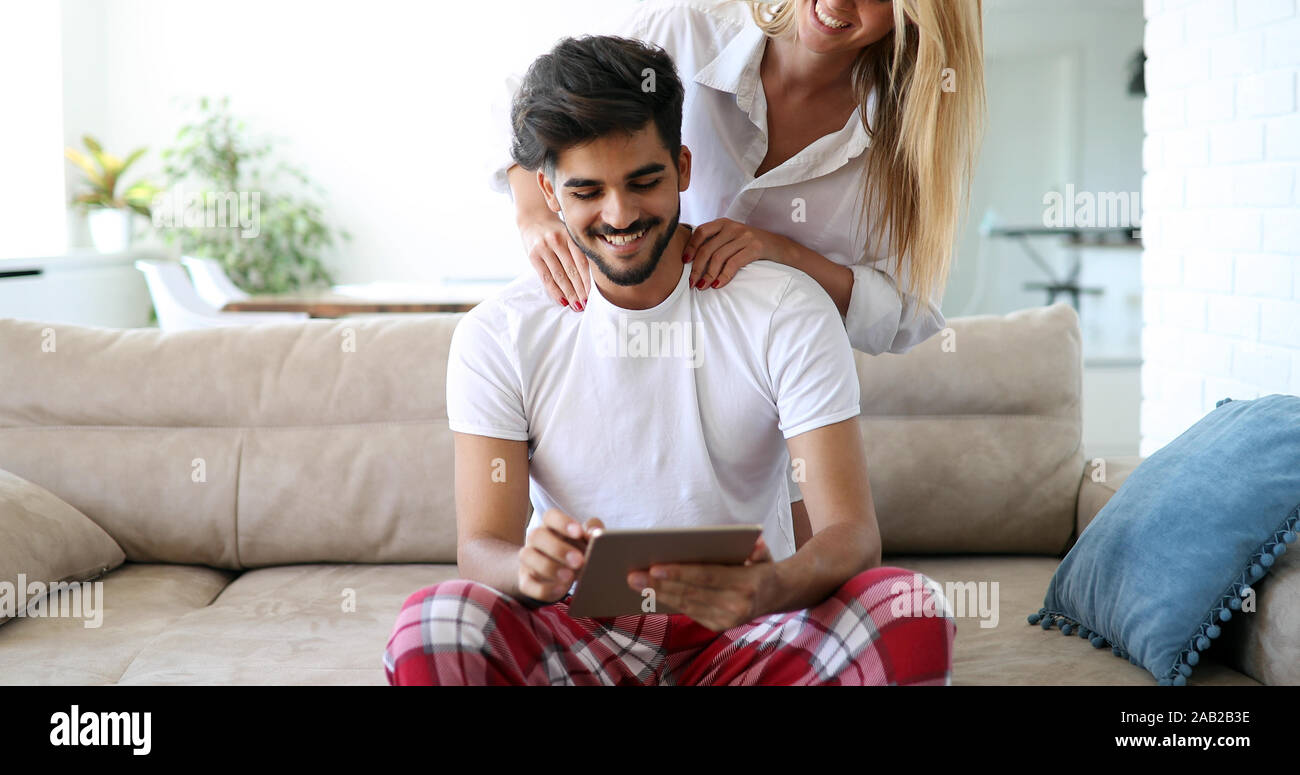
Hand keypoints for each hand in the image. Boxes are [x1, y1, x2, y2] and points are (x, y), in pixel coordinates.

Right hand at [516, 508, 604, 603]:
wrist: (559, 574)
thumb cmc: (576, 550)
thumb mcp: (587, 539)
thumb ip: (593, 531)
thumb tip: (595, 534)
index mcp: (551, 526)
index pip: (550, 516)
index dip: (563, 522)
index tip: (579, 532)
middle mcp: (536, 539)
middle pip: (536, 535)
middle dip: (558, 548)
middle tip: (579, 561)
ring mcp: (528, 560)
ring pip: (527, 556)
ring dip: (549, 567)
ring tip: (570, 577)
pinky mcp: (525, 580)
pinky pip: (527, 584)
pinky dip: (543, 588)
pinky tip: (561, 589)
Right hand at [519, 218, 591, 310]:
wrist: (533, 217)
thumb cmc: (556, 230)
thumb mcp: (569, 233)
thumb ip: (578, 250)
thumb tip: (591, 277)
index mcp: (570, 235)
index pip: (582, 262)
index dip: (588, 280)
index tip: (594, 295)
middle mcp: (557, 241)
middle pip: (571, 271)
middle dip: (580, 290)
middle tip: (587, 304)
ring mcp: (544, 248)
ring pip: (559, 276)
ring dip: (569, 293)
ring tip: (577, 305)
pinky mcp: (533, 256)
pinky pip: (546, 278)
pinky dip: (554, 291)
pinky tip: (562, 300)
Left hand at [627, 535, 776, 630]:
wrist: (775, 596)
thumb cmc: (761, 567)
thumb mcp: (764, 554)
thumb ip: (758, 549)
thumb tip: (755, 542)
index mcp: (746, 584)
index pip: (706, 576)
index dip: (680, 573)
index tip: (655, 567)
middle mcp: (736, 606)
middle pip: (690, 593)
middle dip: (659, 584)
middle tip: (633, 575)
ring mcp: (726, 619)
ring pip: (686, 604)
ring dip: (658, 594)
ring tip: (636, 583)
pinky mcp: (718, 626)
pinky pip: (689, 612)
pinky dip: (669, 602)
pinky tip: (651, 592)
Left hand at [684, 218, 789, 290]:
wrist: (781, 247)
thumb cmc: (752, 246)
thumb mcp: (733, 238)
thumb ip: (716, 243)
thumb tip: (693, 261)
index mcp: (724, 223)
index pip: (701, 232)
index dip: (690, 247)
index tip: (685, 262)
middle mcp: (733, 227)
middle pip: (707, 248)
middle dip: (697, 268)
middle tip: (692, 283)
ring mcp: (745, 236)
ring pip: (718, 257)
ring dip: (708, 275)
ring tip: (703, 286)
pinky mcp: (755, 247)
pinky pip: (733, 263)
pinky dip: (723, 276)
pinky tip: (718, 285)